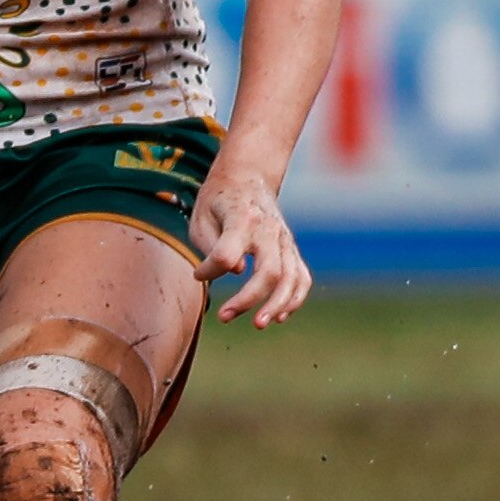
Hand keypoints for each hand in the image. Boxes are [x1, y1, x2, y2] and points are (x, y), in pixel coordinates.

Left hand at [191, 166, 310, 327]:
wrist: (248, 175)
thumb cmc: (217, 200)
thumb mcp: (201, 216)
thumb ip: (212, 246)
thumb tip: (233, 272)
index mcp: (240, 219)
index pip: (227, 254)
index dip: (210, 269)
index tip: (197, 274)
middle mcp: (268, 231)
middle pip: (269, 272)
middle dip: (248, 299)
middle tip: (224, 317)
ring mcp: (285, 240)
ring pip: (291, 278)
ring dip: (277, 305)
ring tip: (257, 324)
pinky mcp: (291, 249)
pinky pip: (302, 277)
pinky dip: (295, 298)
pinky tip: (280, 316)